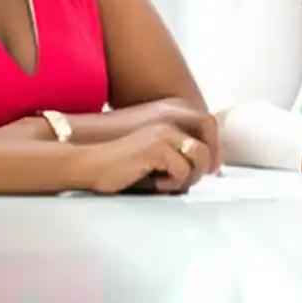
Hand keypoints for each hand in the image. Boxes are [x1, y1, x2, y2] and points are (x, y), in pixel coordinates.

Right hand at [87, 99, 221, 173]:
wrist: (88, 162)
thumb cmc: (119, 164)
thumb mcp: (153, 154)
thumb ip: (177, 155)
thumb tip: (206, 171)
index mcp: (171, 118)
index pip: (207, 131)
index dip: (213, 155)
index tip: (212, 172)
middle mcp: (171, 122)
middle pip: (208, 147)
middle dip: (201, 171)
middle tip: (183, 184)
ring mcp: (165, 133)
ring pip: (199, 158)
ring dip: (188, 177)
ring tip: (168, 184)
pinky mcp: (158, 148)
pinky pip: (181, 170)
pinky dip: (171, 183)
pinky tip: (153, 183)